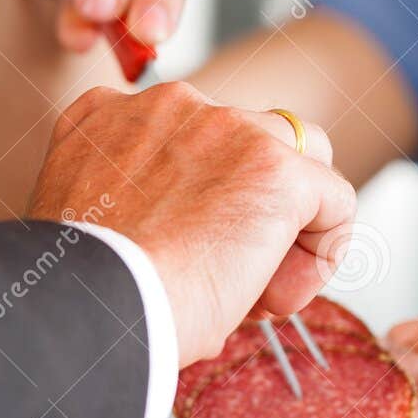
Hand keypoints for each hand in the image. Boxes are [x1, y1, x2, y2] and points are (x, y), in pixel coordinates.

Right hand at [28, 83, 354, 365]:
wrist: (85, 312)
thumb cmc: (81, 294)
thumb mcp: (93, 227)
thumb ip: (137, 204)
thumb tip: (193, 237)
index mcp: (109, 116)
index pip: (193, 138)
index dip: (204, 201)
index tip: (183, 258)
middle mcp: (169, 105)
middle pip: (252, 142)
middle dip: (252, 211)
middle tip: (230, 279)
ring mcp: (229, 129)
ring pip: (303, 162)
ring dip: (292, 227)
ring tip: (261, 291)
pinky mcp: (277, 170)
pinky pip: (335, 202)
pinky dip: (323, 252)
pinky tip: (281, 296)